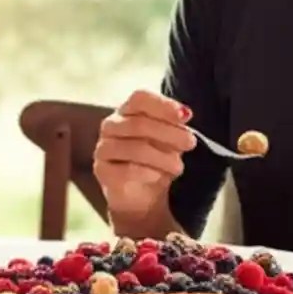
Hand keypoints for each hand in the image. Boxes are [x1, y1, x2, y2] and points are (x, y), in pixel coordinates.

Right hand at [93, 90, 196, 219]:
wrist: (140, 195)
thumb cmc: (156, 159)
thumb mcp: (169, 140)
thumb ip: (174, 125)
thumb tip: (184, 114)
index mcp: (127, 111)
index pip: (141, 99)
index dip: (163, 105)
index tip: (186, 116)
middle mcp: (111, 125)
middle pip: (139, 123)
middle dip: (170, 133)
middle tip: (190, 143)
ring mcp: (104, 148)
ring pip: (135, 148)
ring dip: (163, 158)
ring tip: (178, 167)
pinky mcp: (102, 171)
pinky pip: (127, 170)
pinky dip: (148, 173)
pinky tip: (158, 177)